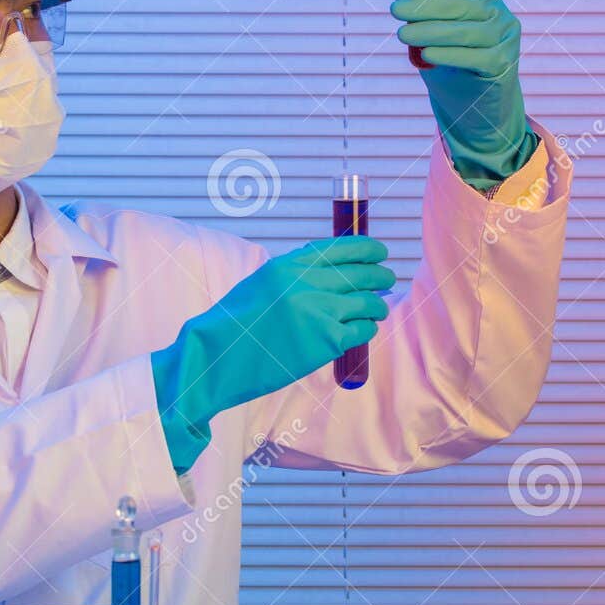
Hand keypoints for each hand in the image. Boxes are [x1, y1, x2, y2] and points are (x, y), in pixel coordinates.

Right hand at [151, 236, 395, 471]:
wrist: (217, 357)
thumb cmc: (234, 325)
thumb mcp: (260, 284)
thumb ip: (293, 274)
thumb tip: (329, 270)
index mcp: (288, 265)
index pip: (341, 248)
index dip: (368, 249)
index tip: (380, 252)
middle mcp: (306, 283)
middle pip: (361, 274)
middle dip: (380, 276)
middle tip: (387, 280)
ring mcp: (318, 311)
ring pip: (368, 302)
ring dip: (377, 305)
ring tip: (377, 309)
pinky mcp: (326, 341)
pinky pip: (362, 330)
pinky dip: (367, 329)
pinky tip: (362, 330)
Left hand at [391, 0, 538, 189]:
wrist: (473, 105)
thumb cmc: (450, 64)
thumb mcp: (432, 34)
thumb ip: (419, 10)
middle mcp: (498, 14)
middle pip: (460, 4)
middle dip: (423, 6)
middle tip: (395, 11)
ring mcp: (504, 39)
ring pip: (464, 31)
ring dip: (429, 30)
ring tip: (403, 34)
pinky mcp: (503, 65)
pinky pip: (473, 57)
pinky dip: (447, 55)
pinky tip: (426, 55)